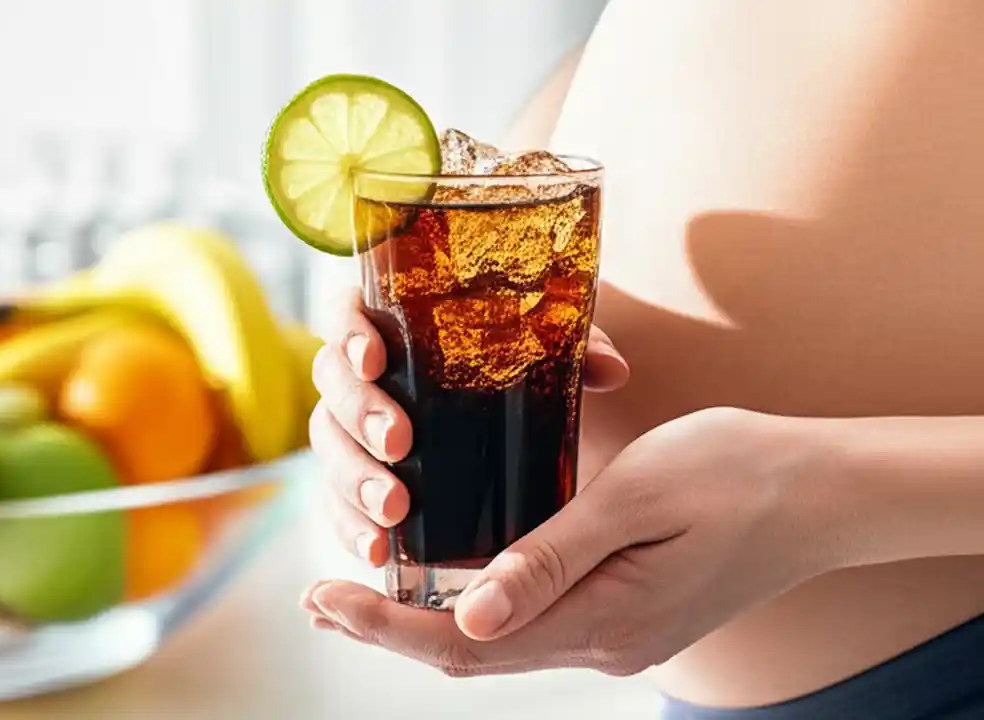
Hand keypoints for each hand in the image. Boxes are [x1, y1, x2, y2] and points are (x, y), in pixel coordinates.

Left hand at [304, 407, 828, 677]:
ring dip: (424, 622)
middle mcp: (603, 644)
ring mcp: (617, 636)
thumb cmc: (734, 474)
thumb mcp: (636, 498)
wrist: (821, 493)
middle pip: (472, 654)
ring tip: (361, 595)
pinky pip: (531, 626)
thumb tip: (470, 614)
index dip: (386, 625)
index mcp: (602, 620)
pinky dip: (474, 610)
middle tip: (318, 598)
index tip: (324, 596)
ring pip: (498, 644)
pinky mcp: (625, 616)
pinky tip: (446, 585)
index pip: (467, 642)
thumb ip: (551, 558)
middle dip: (388, 628)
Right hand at [308, 288, 630, 566]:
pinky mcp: (358, 480)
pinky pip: (336, 502)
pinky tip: (377, 550)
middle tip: (399, 444)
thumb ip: (576, 346)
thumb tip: (610, 370)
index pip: (347, 312)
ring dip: (354, 479)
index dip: (350, 335)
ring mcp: (352, 429)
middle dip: (360, 416)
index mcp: (391, 319)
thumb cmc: (520, 361)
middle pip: (331, 383)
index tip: (376, 361)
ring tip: (393, 511)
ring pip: (329, 447)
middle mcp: (361, 372)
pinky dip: (350, 526)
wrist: (516, 410)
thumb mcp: (549, 345)